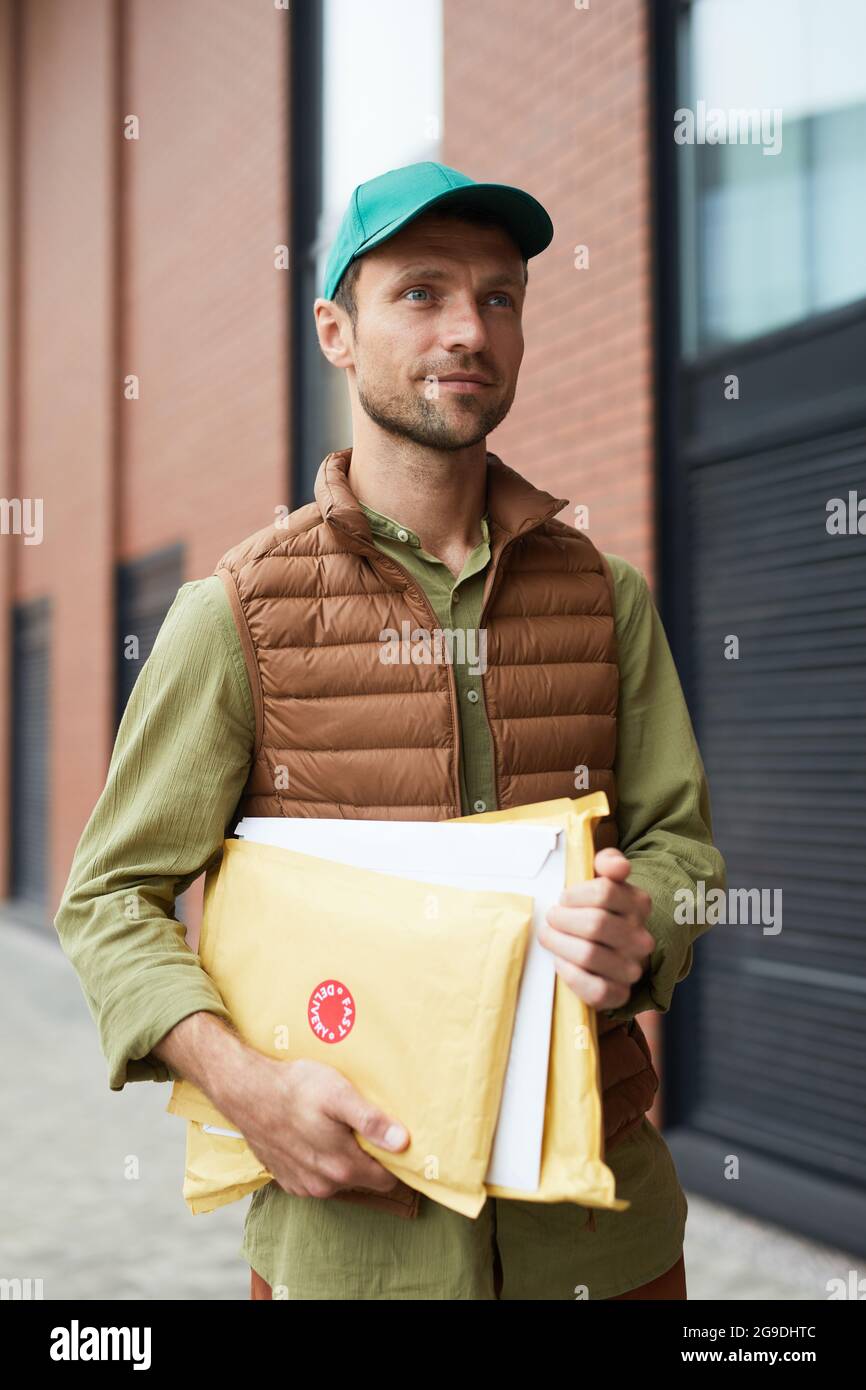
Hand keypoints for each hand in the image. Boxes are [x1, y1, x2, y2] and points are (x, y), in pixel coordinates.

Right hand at [221, 1055, 410, 1199]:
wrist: (247, 1091)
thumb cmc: (295, 1088)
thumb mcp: (339, 1095)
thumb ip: (372, 1122)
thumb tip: (403, 1142)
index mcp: (343, 1168)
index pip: (387, 1179)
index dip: (395, 1161)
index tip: (396, 1140)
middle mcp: (324, 1185)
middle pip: (363, 1179)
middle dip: (368, 1158)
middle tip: (362, 1126)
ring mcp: (303, 1185)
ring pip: (339, 1179)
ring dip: (342, 1159)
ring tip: (337, 1128)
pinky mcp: (286, 1180)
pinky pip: (315, 1177)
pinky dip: (319, 1162)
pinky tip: (313, 1137)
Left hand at [538, 847, 654, 1010]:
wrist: (608, 950)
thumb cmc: (597, 909)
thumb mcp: (602, 880)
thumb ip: (608, 862)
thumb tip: (616, 865)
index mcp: (639, 903)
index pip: (605, 892)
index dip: (574, 894)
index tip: (563, 898)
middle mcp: (641, 937)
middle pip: (595, 924)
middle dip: (562, 919)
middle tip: (551, 918)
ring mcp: (632, 967)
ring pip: (590, 955)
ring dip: (559, 944)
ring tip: (550, 937)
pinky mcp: (620, 993)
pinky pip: (594, 988)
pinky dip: (570, 974)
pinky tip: (561, 962)